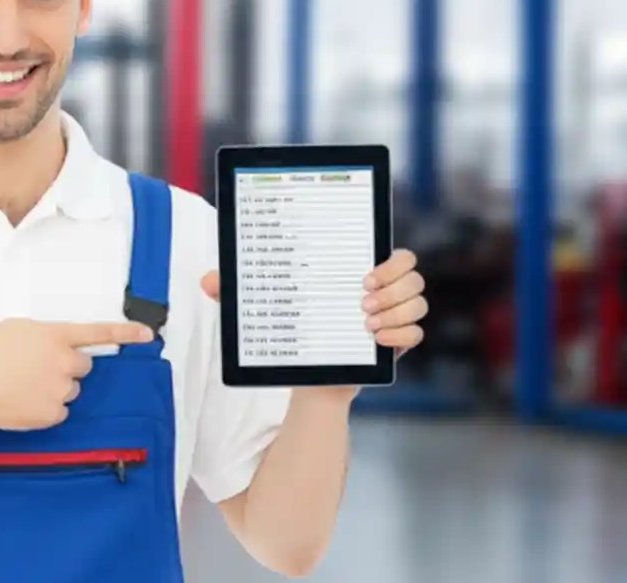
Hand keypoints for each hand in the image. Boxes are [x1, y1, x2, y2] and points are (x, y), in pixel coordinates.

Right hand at [0, 318, 154, 430]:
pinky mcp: (53, 414)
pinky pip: (60, 410)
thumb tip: (53, 346)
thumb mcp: (14, 330)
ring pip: (70, 389)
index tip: (149, 334)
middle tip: (36, 368)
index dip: (126, 332)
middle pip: (83, 365)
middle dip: (67, 366)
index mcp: (54, 335)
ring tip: (21, 386)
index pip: (98, 332)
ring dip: (54, 387)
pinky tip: (21, 402)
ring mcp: (60, 389)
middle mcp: (63, 361)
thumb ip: (43, 335)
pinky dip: (45, 408)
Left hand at [200, 249, 428, 403]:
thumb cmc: (290, 331)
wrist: (306, 373)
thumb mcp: (266, 308)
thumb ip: (237, 293)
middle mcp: (383, 291)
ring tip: (365, 323)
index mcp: (359, 272)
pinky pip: (417, 334)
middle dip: (395, 286)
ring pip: (419, 302)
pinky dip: (401, 334)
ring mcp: (394, 317)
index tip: (362, 275)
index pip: (396, 253)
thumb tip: (206, 281)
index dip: (391, 259)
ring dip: (398, 310)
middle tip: (361, 302)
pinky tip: (376, 340)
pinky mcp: (395, 345)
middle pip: (414, 273)